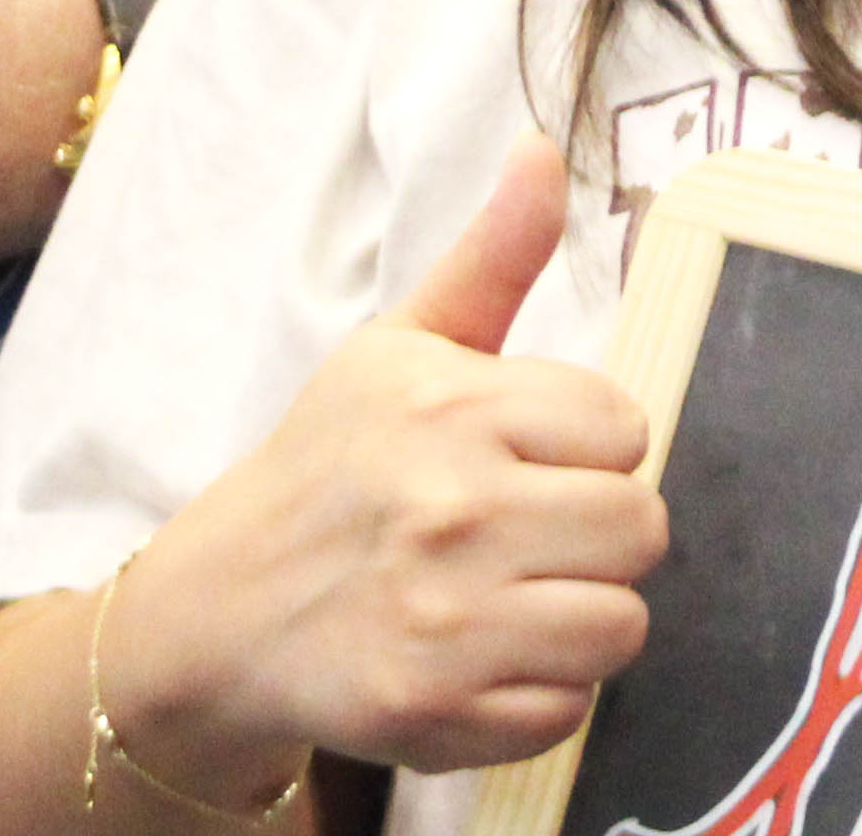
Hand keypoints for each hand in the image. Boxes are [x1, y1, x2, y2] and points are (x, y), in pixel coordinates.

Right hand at [106, 144, 670, 788]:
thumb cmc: (329, 467)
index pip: (624, 427)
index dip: (592, 446)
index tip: (539, 457)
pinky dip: (541, 692)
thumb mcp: (400, 347)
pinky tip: (487, 655)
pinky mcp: (433, 713)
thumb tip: (546, 150)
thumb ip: (493, 256)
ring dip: (583, 615)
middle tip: (536, 531)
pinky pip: (568, 709)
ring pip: (620, 625)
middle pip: (641, 529)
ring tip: (520, 593)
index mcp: (450, 408)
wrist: (220, 611)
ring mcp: (443, 622)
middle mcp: (450, 512)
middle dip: (601, 532)